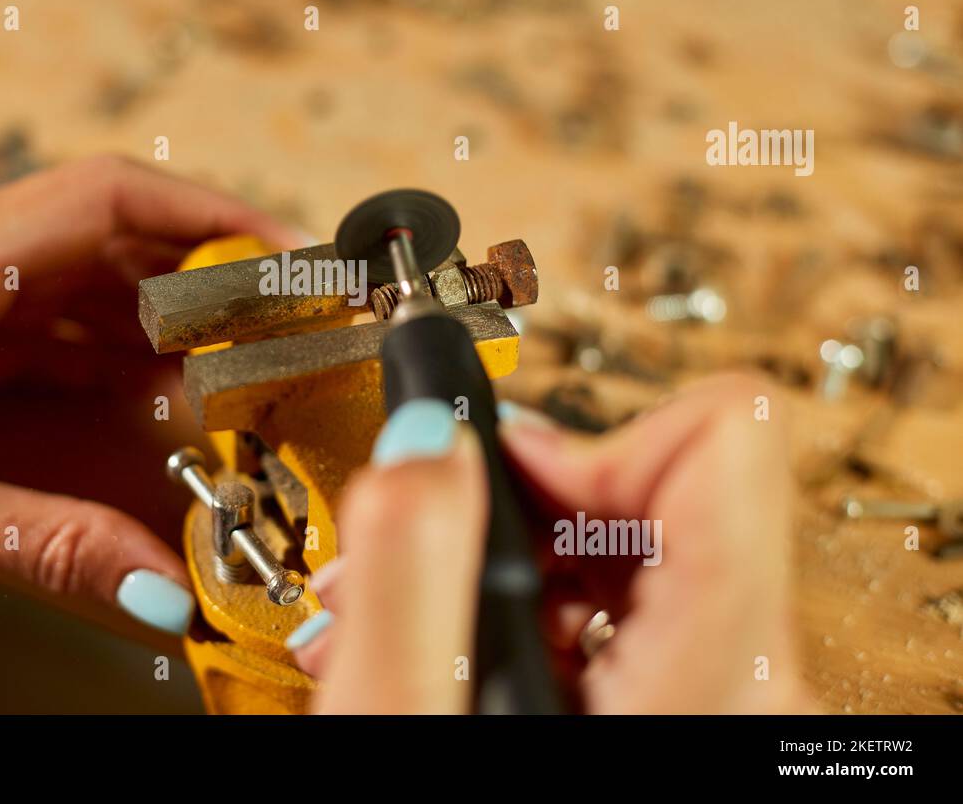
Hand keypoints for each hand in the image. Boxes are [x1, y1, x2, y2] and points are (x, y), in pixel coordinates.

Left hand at [0, 156, 303, 644]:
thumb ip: (46, 547)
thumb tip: (159, 588)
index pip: (100, 198)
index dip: (207, 212)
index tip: (281, 249)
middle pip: (101, 233)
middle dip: (201, 274)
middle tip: (277, 325)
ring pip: (72, 278)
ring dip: (152, 318)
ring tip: (224, 369)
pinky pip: (34, 319)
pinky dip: (99, 349)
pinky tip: (136, 390)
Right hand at [288, 374, 816, 713]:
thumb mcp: (405, 722)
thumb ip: (413, 567)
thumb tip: (428, 439)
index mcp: (712, 677)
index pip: (726, 440)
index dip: (596, 436)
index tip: (502, 480)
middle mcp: (753, 691)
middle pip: (675, 490)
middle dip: (524, 508)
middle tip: (428, 547)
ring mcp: (730, 711)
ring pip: (644, 555)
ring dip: (516, 562)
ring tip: (419, 609)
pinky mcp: (694, 721)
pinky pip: (631, 621)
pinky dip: (537, 615)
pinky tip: (458, 652)